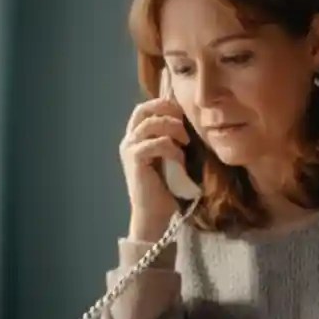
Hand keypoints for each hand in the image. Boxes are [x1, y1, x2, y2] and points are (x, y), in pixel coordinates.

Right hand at [120, 86, 190, 241]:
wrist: (155, 214)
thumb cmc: (167, 187)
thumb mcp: (171, 155)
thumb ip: (172, 137)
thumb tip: (189, 118)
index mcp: (136, 136)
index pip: (145, 107)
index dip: (164, 104)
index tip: (184, 113)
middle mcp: (129, 140)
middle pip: (143, 109)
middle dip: (166, 110)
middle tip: (184, 122)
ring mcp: (129, 149)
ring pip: (150, 124)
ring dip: (172, 129)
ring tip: (186, 142)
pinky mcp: (135, 161)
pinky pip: (154, 143)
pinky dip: (171, 148)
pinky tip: (179, 159)